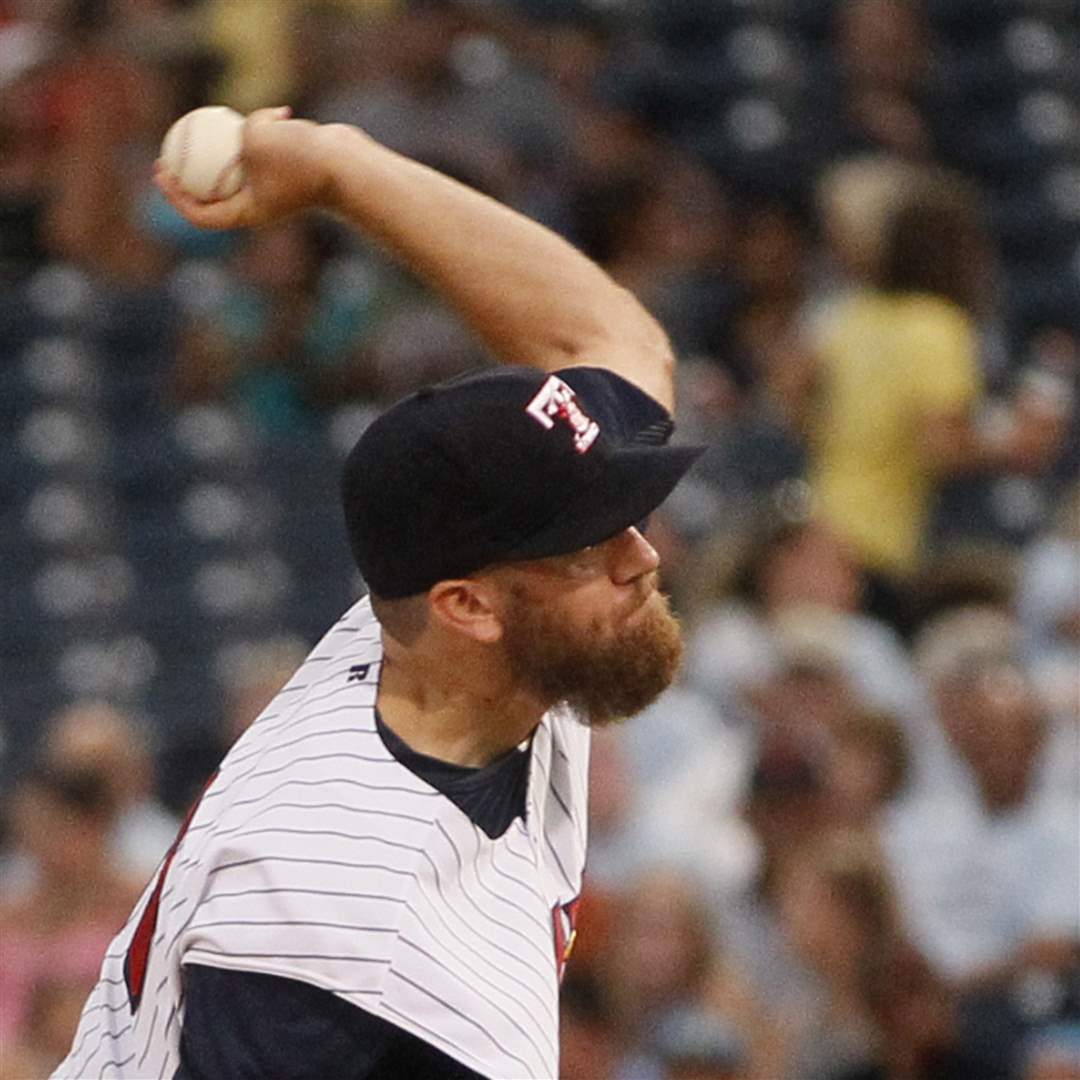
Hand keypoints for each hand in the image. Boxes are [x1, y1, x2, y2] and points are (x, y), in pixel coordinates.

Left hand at [154, 107, 341, 230]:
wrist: (347, 166)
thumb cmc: (301, 159)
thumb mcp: (257, 136)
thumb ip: (241, 129)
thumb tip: (244, 126)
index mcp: (248, 212)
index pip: (203, 215)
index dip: (176, 197)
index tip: (162, 172)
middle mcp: (262, 204)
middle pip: (217, 193)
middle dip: (193, 174)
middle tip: (171, 151)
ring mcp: (279, 188)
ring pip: (246, 167)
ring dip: (235, 145)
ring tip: (224, 121)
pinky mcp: (296, 172)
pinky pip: (272, 151)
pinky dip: (270, 132)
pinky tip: (280, 112)